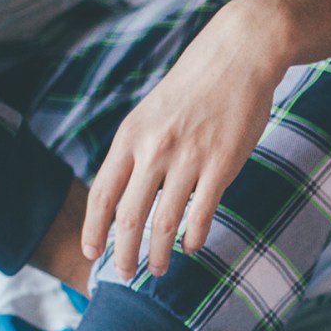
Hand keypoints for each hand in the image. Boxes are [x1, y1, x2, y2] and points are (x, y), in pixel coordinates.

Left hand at [83, 3, 290, 279]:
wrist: (238, 55)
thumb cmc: (196, 87)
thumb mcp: (152, 113)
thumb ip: (137, 150)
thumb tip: (125, 191)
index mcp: (131, 136)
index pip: (102, 193)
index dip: (94, 229)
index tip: (92, 254)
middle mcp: (154, 149)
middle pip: (128, 216)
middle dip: (124, 253)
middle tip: (126, 275)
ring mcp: (188, 158)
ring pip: (163, 221)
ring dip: (158, 253)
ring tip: (159, 270)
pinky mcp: (221, 163)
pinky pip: (201, 212)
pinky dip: (193, 236)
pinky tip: (191, 246)